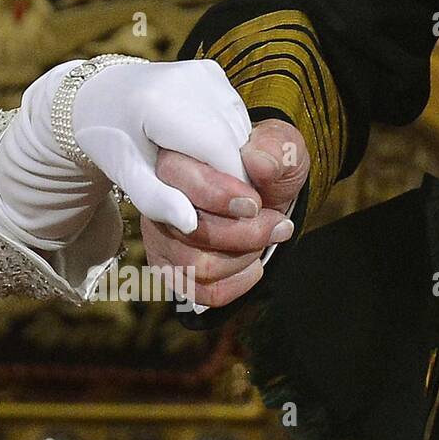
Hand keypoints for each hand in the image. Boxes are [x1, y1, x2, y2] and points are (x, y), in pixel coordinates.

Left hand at [73, 60, 253, 233]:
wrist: (102, 95)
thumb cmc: (112, 142)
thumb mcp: (127, 177)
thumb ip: (157, 202)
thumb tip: (193, 225)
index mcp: (161, 103)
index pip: (220, 152)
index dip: (231, 187)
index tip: (227, 214)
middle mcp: (190, 80)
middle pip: (235, 141)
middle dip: (231, 176)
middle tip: (211, 200)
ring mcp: (205, 74)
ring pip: (241, 130)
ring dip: (232, 159)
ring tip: (201, 174)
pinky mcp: (213, 73)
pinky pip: (236, 117)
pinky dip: (228, 140)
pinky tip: (200, 150)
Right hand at [139, 119, 309, 307]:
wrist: (266, 198)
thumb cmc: (268, 169)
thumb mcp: (282, 149)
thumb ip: (275, 149)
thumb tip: (257, 163)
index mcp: (179, 156)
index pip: (179, 179)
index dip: (219, 196)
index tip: (255, 203)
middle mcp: (156, 195)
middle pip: (192, 231)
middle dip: (246, 233)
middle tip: (277, 224)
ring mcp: (160, 234)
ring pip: (197, 266)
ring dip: (243, 258)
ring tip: (263, 240)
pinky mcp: (168, 266)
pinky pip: (200, 290)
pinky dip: (236, 283)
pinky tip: (250, 264)